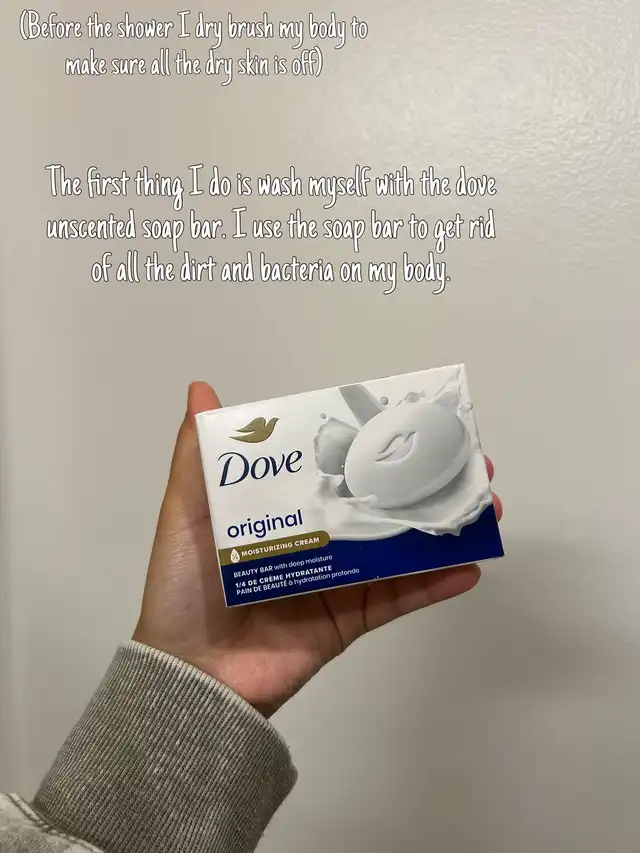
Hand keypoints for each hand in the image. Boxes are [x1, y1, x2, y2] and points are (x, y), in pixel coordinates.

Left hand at [134, 382, 502, 716]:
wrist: (190, 674)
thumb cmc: (184, 588)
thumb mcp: (186, 510)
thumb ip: (198, 454)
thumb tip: (201, 386)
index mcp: (285, 512)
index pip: (337, 470)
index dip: (375, 448)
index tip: (413, 424)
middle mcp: (318, 541)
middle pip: (381, 506)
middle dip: (424, 484)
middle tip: (467, 465)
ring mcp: (338, 583)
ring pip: (401, 549)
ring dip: (443, 529)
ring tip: (484, 507)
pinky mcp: (349, 622)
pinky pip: (399, 600)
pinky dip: (436, 585)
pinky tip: (470, 565)